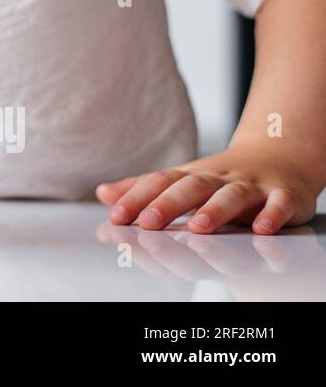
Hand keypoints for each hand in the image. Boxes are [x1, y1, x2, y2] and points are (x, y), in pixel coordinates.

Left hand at [95, 145, 319, 234]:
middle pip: (191, 187)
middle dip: (168, 204)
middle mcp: (217, 178)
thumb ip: (143, 190)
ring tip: (198, 227)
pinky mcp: (284, 195)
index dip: (136, 199)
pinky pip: (279, 204)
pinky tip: (262, 228)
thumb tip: (102, 194)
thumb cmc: (220, 178)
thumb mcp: (181, 181)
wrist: (278, 158)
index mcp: (190, 177)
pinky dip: (272, 214)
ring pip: (232, 195)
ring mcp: (251, 185)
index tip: (115, 217)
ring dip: (215, 210)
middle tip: (147, 222)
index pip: (159, 183)